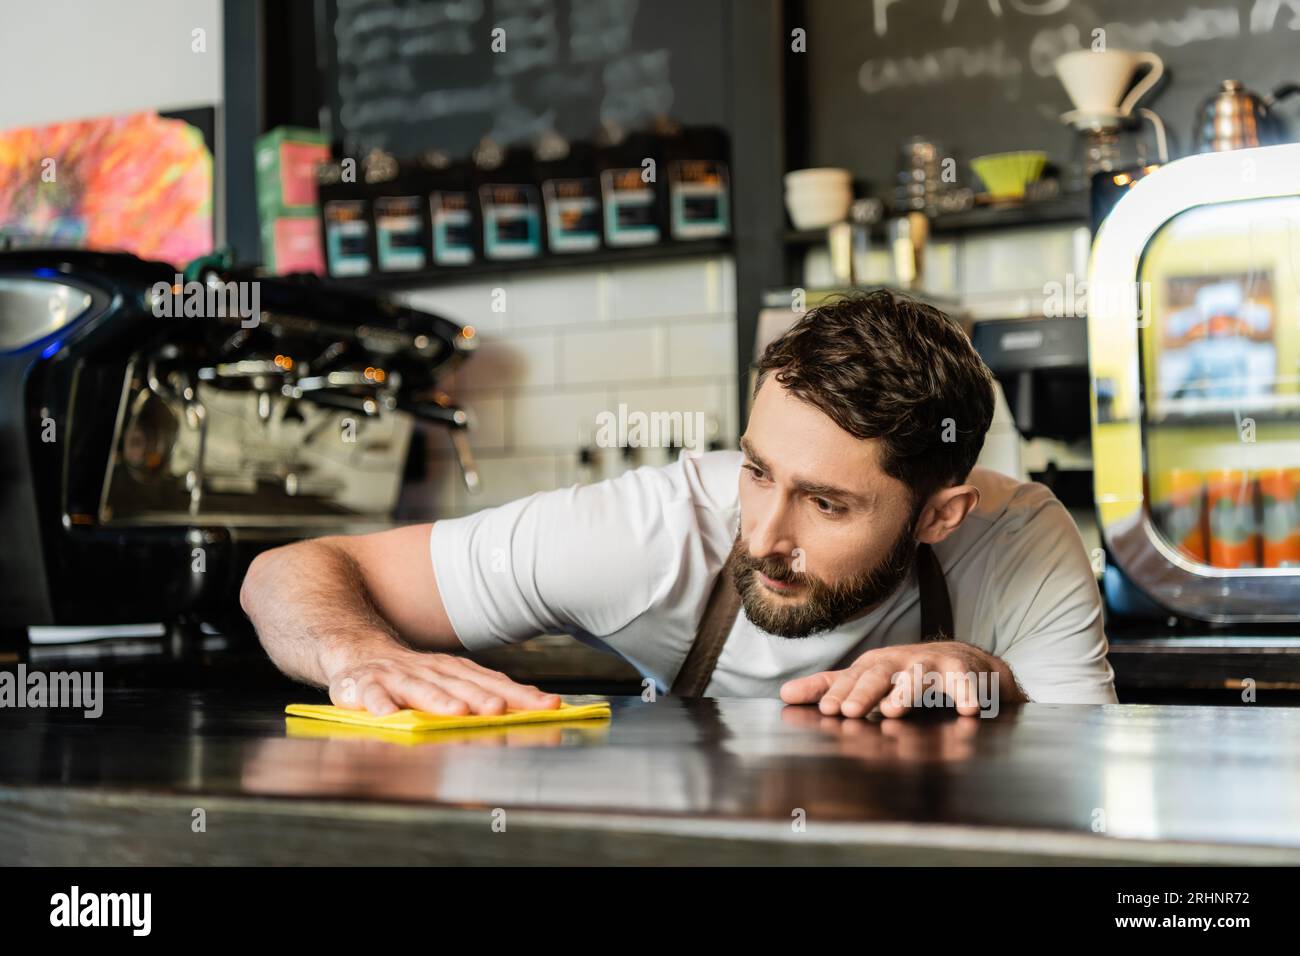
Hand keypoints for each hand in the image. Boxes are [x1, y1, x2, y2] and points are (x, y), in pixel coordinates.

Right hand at [323, 640, 561, 716]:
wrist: (357, 651)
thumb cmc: (413, 675)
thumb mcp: (452, 680)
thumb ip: (490, 692)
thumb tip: (543, 704)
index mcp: (454, 671)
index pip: (493, 683)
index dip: (521, 695)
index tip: (548, 706)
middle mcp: (429, 671)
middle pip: (460, 686)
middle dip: (481, 697)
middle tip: (501, 710)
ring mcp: (396, 677)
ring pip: (419, 689)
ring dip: (437, 700)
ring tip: (456, 712)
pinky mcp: (363, 685)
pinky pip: (370, 695)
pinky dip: (377, 704)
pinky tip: (386, 715)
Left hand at [780, 641, 1022, 718]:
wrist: (962, 660)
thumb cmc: (904, 673)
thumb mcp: (866, 678)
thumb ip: (829, 687)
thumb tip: (784, 694)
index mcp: (874, 664)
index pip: (852, 679)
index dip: (839, 693)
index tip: (828, 711)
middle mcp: (901, 661)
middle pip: (880, 674)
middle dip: (865, 691)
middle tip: (851, 711)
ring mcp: (932, 664)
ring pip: (919, 676)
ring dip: (906, 692)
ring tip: (893, 710)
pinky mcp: (964, 672)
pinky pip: (966, 683)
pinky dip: (967, 693)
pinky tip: (965, 710)